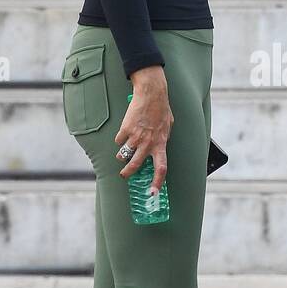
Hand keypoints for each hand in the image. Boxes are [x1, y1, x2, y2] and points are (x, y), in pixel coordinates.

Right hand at [115, 68, 172, 198]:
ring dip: (121, 156)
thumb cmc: (161, 108)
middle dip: (128, 173)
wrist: (151, 94)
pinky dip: (119, 139)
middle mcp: (148, 143)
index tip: (152, 193)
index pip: (161, 168)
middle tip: (124, 175)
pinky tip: (123, 133)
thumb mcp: (168, 126)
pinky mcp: (125, 129)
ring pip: (123, 154)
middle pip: (135, 165)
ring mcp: (136, 137)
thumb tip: (160, 144)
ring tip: (122, 154)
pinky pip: (119, 140)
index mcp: (160, 144)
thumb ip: (163, 138)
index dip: (157, 182)